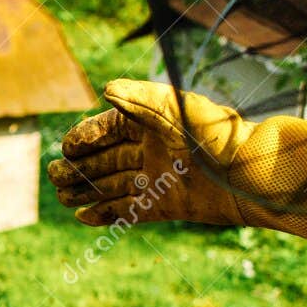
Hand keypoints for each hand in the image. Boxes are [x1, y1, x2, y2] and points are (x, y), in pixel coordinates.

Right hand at [47, 78, 251, 227]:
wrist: (250, 174)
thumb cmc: (216, 134)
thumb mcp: (176, 108)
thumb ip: (139, 97)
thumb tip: (105, 90)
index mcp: (151, 124)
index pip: (107, 130)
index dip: (84, 138)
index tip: (68, 147)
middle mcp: (151, 151)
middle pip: (103, 160)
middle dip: (77, 168)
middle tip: (56, 175)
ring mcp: (156, 180)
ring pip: (110, 187)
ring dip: (85, 192)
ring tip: (63, 197)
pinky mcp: (164, 207)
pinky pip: (127, 212)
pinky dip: (105, 215)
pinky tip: (83, 216)